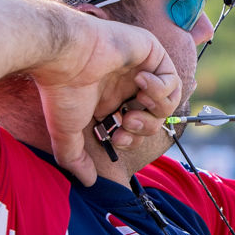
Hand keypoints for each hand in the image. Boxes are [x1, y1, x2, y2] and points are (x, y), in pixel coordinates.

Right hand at [30, 16, 181, 184]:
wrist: (64, 57)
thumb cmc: (62, 90)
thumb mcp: (67, 134)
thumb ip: (76, 159)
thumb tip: (87, 183)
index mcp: (110, 101)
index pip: (136, 127)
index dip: (133, 139)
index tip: (117, 138)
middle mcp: (126, 85)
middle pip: (155, 117)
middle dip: (145, 127)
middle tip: (127, 122)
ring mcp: (139, 68)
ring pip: (169, 99)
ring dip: (156, 109)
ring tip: (136, 104)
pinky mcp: (151, 51)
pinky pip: (172, 77)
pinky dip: (160, 86)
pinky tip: (141, 80)